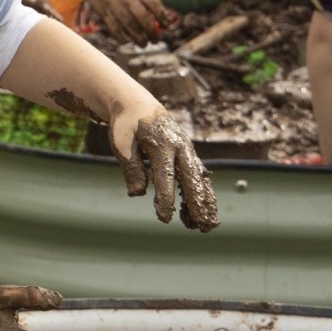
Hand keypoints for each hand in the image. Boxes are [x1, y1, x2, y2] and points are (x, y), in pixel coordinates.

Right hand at [82, 0, 172, 42]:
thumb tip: (150, 6)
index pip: (154, 3)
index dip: (162, 16)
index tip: (166, 25)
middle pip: (143, 18)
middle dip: (152, 32)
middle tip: (156, 40)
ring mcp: (113, 3)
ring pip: (129, 26)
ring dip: (138, 38)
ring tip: (143, 44)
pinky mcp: (101, 9)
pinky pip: (113, 27)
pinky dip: (121, 37)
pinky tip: (126, 41)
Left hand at [107, 95, 218, 229]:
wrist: (138, 104)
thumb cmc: (127, 125)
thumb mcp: (121, 142)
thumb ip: (131, 167)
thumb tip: (137, 194)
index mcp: (161, 143)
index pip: (165, 176)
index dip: (165, 198)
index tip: (165, 218)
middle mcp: (179, 146)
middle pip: (191, 178)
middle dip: (198, 203)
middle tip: (202, 226)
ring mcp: (186, 149)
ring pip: (200, 178)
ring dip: (206, 201)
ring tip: (209, 224)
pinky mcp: (188, 154)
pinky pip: (198, 175)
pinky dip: (203, 193)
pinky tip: (206, 211)